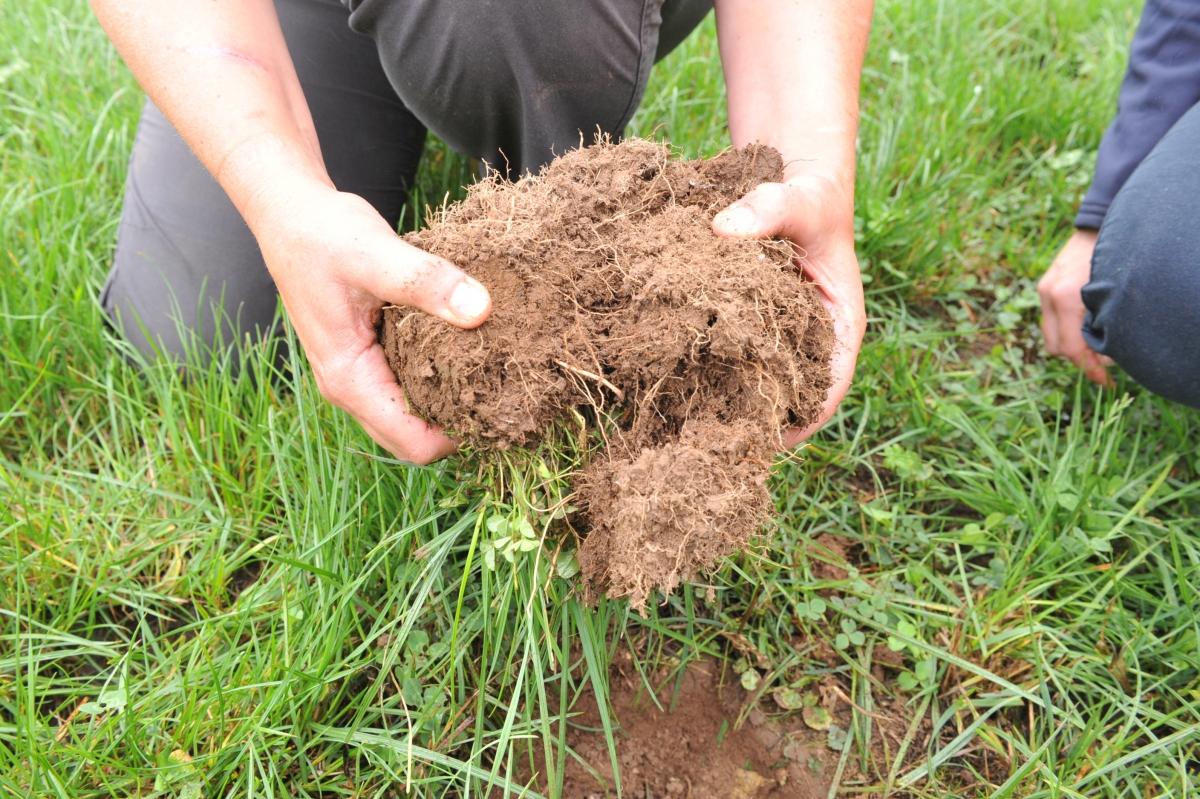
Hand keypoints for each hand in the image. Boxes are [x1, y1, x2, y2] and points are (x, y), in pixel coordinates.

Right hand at [252, 185, 491, 463]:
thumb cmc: (324, 235)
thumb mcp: (376, 253)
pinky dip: (442, 373)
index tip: (503, 405)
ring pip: (417, 411)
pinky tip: (471, 343)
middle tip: (509, 390)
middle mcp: (354, 387)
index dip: (461, 435)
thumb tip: (482, 310)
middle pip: (418, 438)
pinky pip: (412, 382)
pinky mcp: (372, 355)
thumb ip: (427, 282)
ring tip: (496, 368)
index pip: (415, 444)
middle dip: (463, 422)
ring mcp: (362, 373)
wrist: (293, 216)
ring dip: (454, 398)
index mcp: (351, 380)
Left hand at [713, 172, 865, 445]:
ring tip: (687, 425)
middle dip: (757, 419)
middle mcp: (808, 336)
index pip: (830, 385)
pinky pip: (727, 349)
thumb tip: (721, 231)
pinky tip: (670, 380)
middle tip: (716, 444)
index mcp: (839, 323)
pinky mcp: (745, 319)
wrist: (791, 172)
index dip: (804, 418)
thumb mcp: (798, 200)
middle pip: (788, 392)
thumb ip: (767, 212)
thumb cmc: (809, 192)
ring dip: (727, 398)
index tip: (772, 442)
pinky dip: (705, 365)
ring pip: (755, 376)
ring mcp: (776, 331)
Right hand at [1037, 229, 1111, 385]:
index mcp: (1066, 298)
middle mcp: (1049, 295)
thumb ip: (1107, 324)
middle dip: (1079, 359)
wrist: (1099, 221)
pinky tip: (1085, 325)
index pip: (1072, 349)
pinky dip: (1066, 330)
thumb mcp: (1115, 293)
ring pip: (1050, 337)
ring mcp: (1044, 290)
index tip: (1105, 382)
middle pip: (1057, 348)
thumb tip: (1107, 354)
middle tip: (1103, 363)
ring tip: (1095, 343)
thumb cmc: (1115, 254)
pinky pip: (1050, 321)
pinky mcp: (1044, 286)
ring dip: (1071, 345)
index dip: (1090, 369)